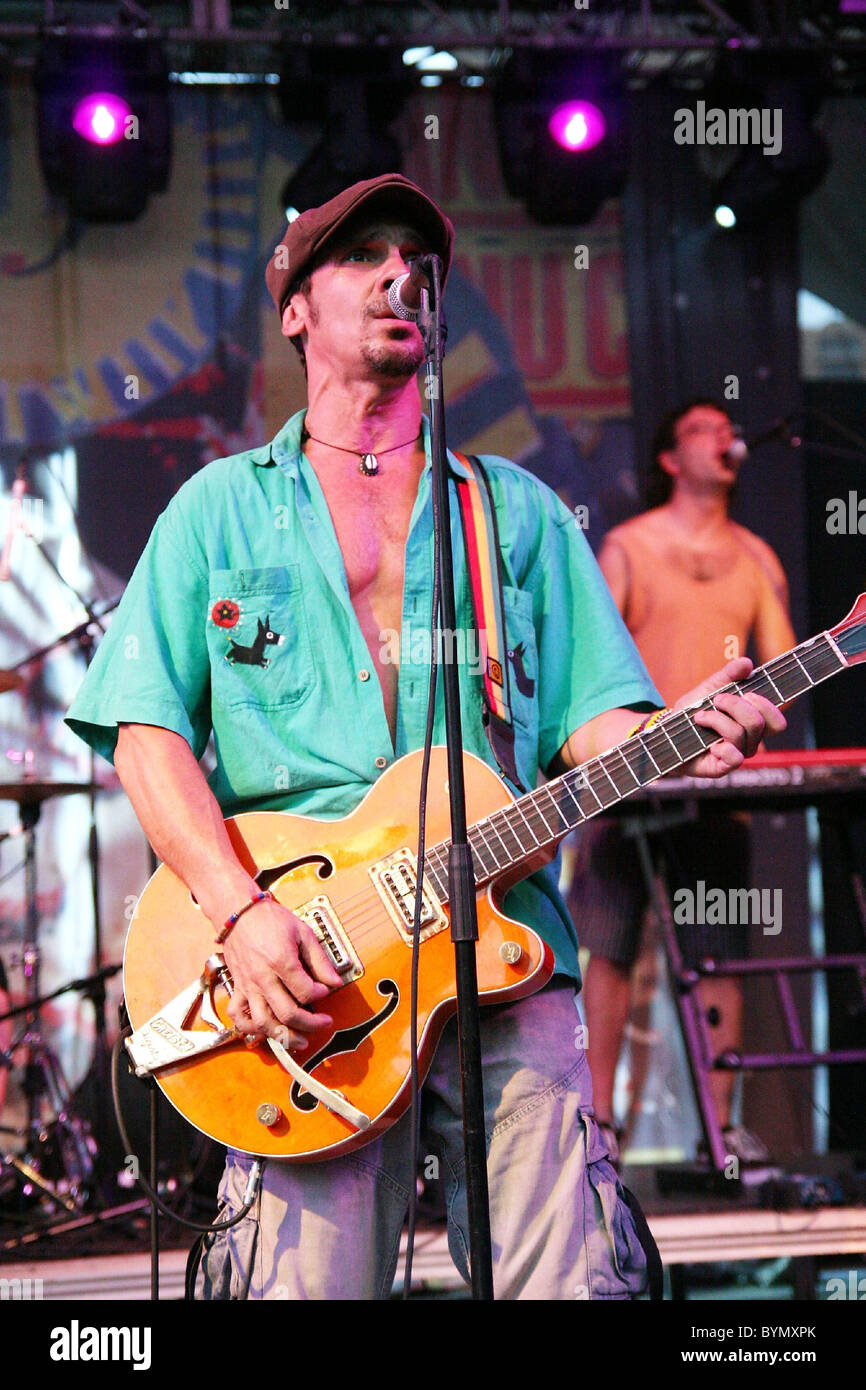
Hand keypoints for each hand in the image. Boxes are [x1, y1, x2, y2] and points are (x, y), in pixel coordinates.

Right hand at [218, 898, 342, 1049]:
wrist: (240, 913)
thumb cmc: (270, 920)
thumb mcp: (303, 932)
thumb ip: (320, 960)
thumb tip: (335, 981)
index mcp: (281, 961)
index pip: (306, 992)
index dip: (321, 995)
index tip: (325, 990)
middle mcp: (263, 978)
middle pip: (287, 1013)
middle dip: (310, 1024)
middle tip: (324, 1023)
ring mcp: (248, 986)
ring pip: (263, 1022)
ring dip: (283, 1037)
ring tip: (300, 1040)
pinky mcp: (238, 988)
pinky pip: (238, 1016)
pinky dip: (250, 1029)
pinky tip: (265, 1030)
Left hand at [674, 657, 785, 778]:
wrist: (668, 732)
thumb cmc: (693, 711)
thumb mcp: (710, 688)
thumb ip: (729, 675)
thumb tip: (747, 663)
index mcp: (753, 723)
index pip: (776, 721)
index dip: (766, 706)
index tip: (746, 693)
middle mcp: (750, 741)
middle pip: (759, 723)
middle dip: (735, 706)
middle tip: (717, 700)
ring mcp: (737, 755)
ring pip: (740, 734)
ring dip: (716, 720)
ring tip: (699, 716)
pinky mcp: (723, 767)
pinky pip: (735, 758)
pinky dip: (721, 746)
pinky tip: (708, 743)